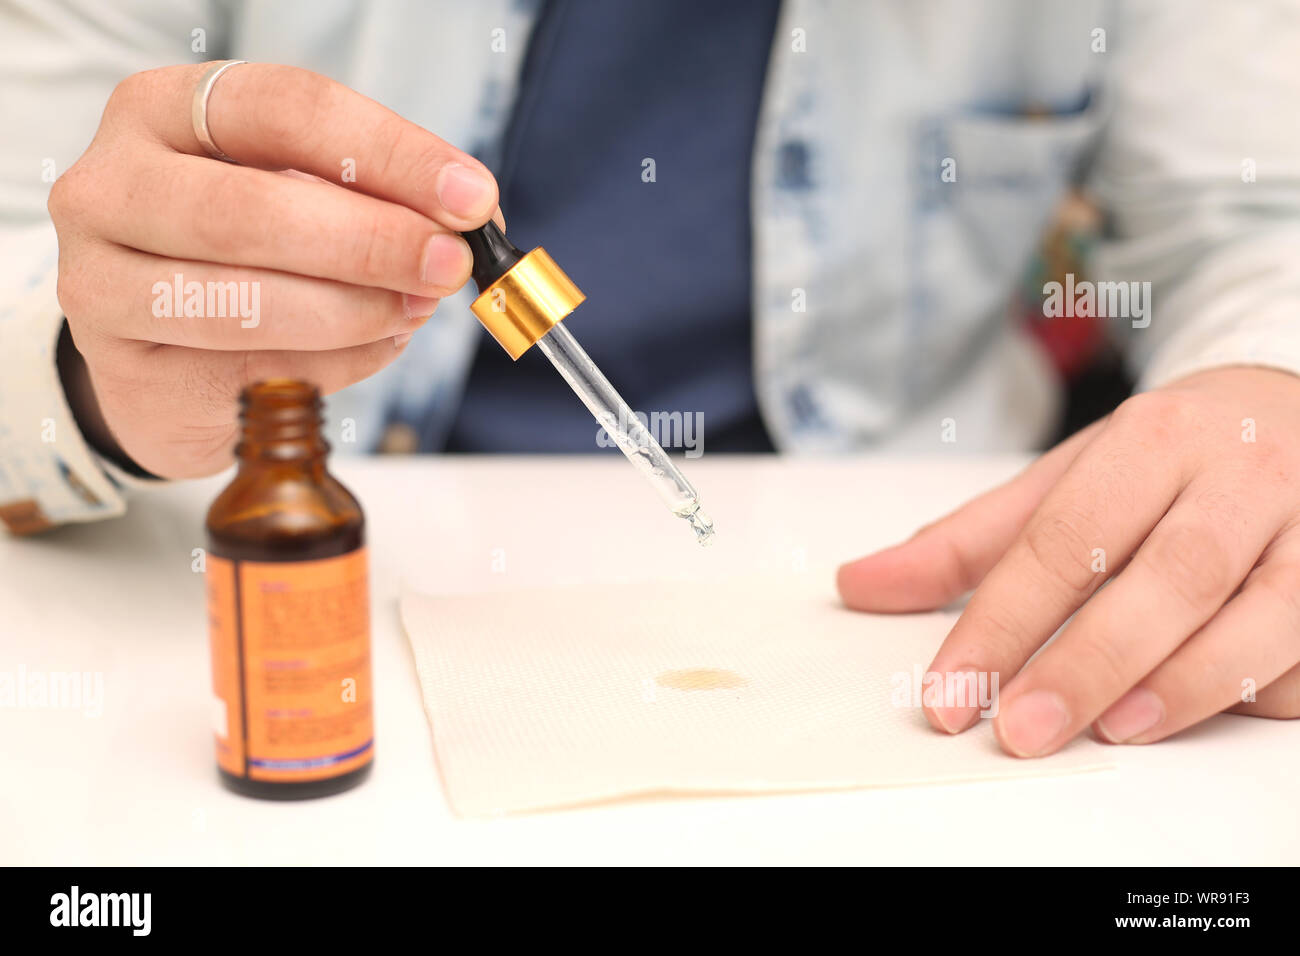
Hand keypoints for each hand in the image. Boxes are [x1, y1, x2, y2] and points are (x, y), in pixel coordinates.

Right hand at [48, 63, 502, 477]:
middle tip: (449, 265)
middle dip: (373, 241)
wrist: (158, 351)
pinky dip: (329, 363)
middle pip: (254, 207)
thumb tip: (461, 230)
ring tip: (413, 310)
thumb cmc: (240, 256)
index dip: (390, 153)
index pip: (288, 109)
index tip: (471, 196)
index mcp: (168, 109)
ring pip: (242, 297)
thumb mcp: (304, 202)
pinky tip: (370, 346)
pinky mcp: (113, 360)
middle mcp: (113, 182)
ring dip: (353, 310)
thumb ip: (372, 205)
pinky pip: (245, 365)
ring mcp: (97, 275)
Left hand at [837, 366, 1299, 754]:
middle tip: (1018, 728)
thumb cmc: (1168, 456)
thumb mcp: (1066, 478)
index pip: (1065, 538)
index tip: (948, 692)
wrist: (1295, 407)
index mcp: (1153, 438)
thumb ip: (968, 541)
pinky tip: (1192, 710)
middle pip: (1168, 577)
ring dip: (1186, 684)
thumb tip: (859, 583)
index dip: (1001, 621)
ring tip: (1110, 728)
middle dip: (1089, 662)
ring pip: (1265, 615)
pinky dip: (1258, 690)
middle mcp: (1243, 473)